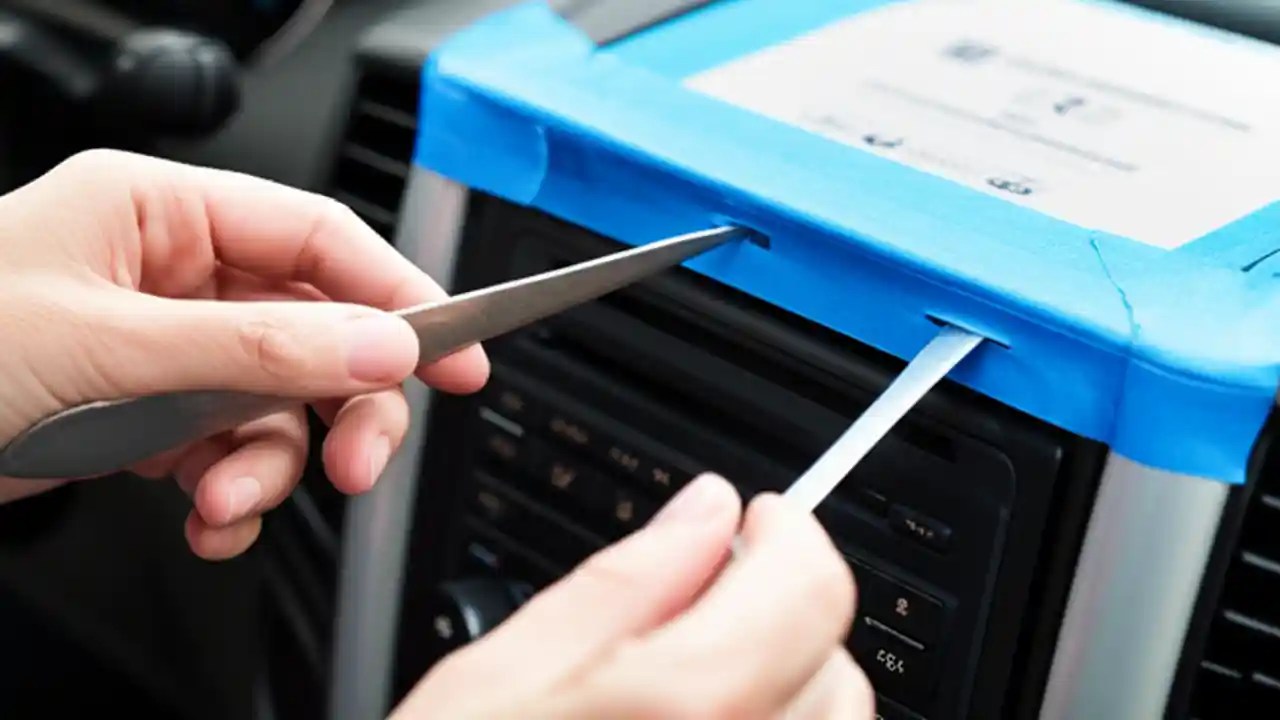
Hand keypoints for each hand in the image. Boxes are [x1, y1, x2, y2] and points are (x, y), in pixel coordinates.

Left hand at [0, 149, 488, 557]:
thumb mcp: (111, 344)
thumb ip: (259, 345)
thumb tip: (380, 345)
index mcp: (162, 212)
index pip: (318, 238)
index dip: (396, 294)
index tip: (453, 353)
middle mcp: (174, 274)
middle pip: (314, 332)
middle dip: (339, 405)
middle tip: (357, 464)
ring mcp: (166, 349)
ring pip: (277, 405)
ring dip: (268, 468)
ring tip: (225, 507)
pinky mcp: (151, 415)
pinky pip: (230, 451)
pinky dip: (231, 496)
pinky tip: (206, 519)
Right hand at [391, 474, 874, 719]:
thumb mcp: (495, 679)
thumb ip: (623, 584)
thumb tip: (706, 512)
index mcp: (677, 714)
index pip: (810, 589)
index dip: (789, 536)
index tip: (755, 525)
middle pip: (837, 663)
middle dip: (779, 616)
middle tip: (699, 609)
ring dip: (786, 690)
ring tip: (688, 697)